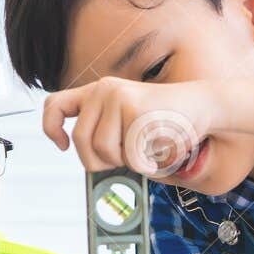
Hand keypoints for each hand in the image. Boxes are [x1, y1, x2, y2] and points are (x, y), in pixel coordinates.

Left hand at [41, 77, 216, 175]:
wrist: (202, 106)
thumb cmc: (163, 121)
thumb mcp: (125, 122)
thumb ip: (102, 132)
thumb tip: (86, 162)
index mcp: (97, 91)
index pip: (55, 105)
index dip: (51, 128)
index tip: (63, 145)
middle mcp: (104, 89)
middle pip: (80, 140)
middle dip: (100, 160)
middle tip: (125, 155)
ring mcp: (119, 97)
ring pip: (103, 150)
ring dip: (124, 161)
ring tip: (143, 148)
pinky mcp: (136, 110)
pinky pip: (129, 156)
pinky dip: (144, 164)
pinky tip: (156, 152)